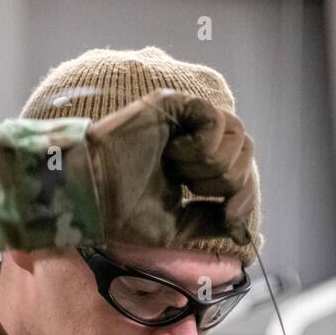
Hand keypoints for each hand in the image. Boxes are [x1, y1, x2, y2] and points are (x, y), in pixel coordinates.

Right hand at [85, 90, 255, 248]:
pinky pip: (213, 118)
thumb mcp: (178, 227)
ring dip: (213, 162)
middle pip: (244, 150)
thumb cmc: (123, 212)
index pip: (241, 171)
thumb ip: (210, 222)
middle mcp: (194, 139)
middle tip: (190, 188)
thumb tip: (241, 231)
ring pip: (235, 132)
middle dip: (227, 180)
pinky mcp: (173, 103)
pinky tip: (175, 155)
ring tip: (179, 171)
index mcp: (196, 166)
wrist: (91, 195)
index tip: (230, 219)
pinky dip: (203, 144)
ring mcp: (184, 119)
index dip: (244, 196)